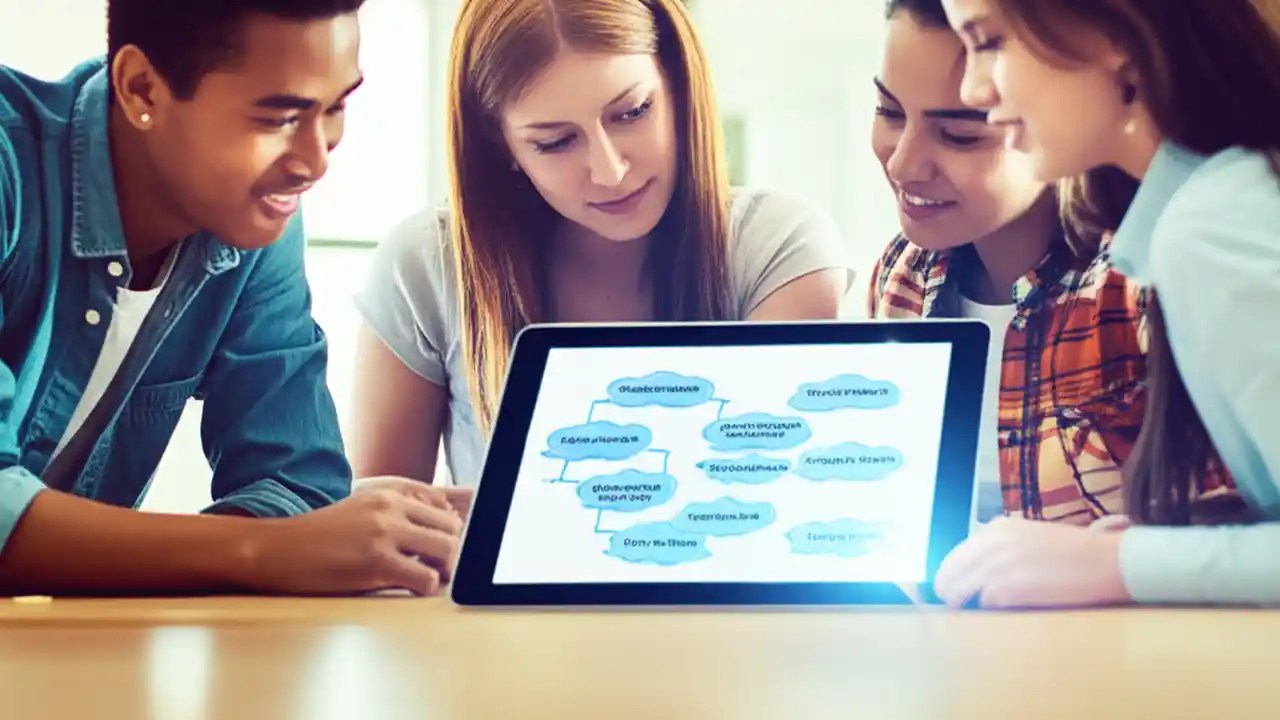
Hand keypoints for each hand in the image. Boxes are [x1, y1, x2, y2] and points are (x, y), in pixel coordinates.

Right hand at [242, 478, 469, 595]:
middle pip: (453, 529)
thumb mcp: (363, 511)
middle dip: (451, 552)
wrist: (279, 549)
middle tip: (438, 568)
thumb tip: (439, 532)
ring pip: (447, 551)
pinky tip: (411, 589)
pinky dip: (426, 588)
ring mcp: (385, 534)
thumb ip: (398, 516)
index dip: (450, 534)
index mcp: (390, 494)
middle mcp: (392, 508)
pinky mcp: (377, 562)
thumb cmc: (321, 536)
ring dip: (443, 570)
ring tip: (426, 578)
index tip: (441, 550)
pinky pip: (426, 579)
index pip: (445, 510)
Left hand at [934, 516, 1132, 609]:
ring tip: (978, 611)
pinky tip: (1007, 609)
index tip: (951, 590)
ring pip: (959, 591)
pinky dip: (991, 610)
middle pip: (948, 575)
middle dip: (950, 593)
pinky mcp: (1010, 586)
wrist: (1108, 561)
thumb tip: (972, 573)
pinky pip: (985, 603)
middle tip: (959, 606)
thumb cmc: (1072, 554)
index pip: (953, 556)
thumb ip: (998, 549)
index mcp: (996, 528)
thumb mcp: (1027, 538)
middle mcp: (992, 542)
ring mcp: (999, 564)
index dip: (949, 576)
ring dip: (966, 604)